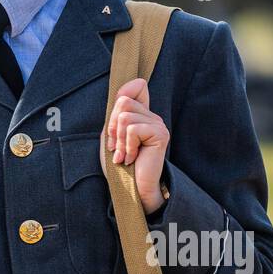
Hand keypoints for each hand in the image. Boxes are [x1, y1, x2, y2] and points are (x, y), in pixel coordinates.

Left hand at [104, 77, 168, 214]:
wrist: (131, 187)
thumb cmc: (120, 163)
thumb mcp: (112, 134)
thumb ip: (117, 113)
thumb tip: (130, 91)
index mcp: (142, 114)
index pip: (136, 86)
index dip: (122, 94)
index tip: (114, 124)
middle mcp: (152, 116)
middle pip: (124, 101)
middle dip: (113, 126)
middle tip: (116, 147)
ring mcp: (158, 124)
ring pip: (125, 116)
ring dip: (119, 140)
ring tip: (124, 155)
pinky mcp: (160, 134)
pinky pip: (133, 130)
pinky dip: (127, 146)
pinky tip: (131, 158)